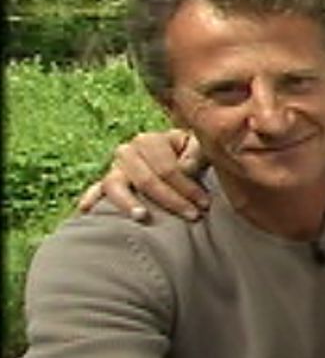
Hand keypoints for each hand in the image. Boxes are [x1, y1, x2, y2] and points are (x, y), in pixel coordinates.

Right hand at [76, 129, 209, 222]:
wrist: (179, 159)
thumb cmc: (192, 155)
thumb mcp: (200, 148)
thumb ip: (197, 153)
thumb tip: (186, 168)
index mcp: (150, 140)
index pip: (167, 167)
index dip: (187, 187)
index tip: (204, 204)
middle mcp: (128, 152)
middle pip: (145, 179)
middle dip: (171, 200)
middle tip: (192, 216)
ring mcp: (115, 168)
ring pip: (115, 185)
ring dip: (128, 202)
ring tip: (142, 217)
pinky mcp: (109, 184)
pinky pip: (97, 191)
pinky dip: (91, 199)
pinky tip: (86, 210)